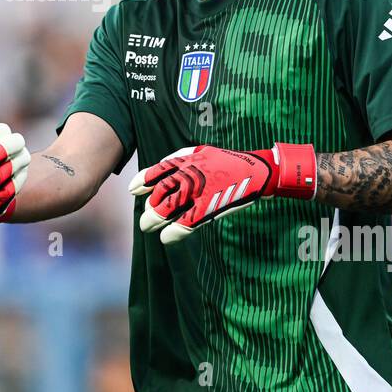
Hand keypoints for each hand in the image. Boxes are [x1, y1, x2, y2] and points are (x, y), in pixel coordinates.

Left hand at [129, 142, 316, 244]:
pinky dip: (174, 231)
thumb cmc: (229, 162)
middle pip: (160, 193)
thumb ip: (182, 160)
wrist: (258, 171)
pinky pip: (186, 222)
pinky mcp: (209, 207)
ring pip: (167, 208)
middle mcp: (189, 175)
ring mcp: (198, 191)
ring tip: (148, 227)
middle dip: (150, 206)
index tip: (133, 190)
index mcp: (187, 160)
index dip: (143, 181)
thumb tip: (163, 169)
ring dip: (155, 219)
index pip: (158, 170)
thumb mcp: (203, 153)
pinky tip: (166, 238)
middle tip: (145, 218)